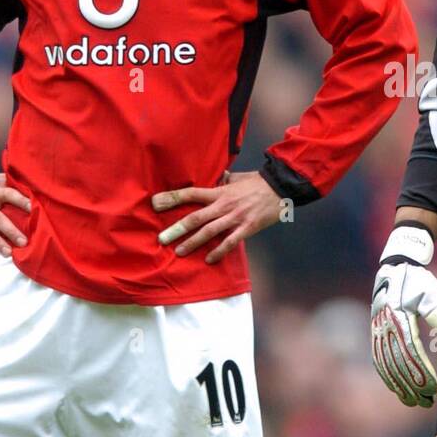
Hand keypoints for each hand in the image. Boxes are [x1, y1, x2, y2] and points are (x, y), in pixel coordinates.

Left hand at [153, 171, 282, 263]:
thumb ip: (224, 181)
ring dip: (193, 243)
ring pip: (209, 232)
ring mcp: (235, 218)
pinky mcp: (247, 228)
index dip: (172, 198)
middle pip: (195, 218)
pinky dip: (219, 252)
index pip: (191, 194)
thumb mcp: (237, 177)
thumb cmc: (258, 182)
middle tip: (162, 238)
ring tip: (179, 252)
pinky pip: (230, 242)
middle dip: (177, 229)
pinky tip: (209, 259)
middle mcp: (224, 205)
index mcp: (220, 192)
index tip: (156, 203)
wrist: (281, 188)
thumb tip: (216, 178)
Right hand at [370, 224, 436, 407]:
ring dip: (399, 386)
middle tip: (427, 403)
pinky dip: (387, 377)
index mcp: (398, 319)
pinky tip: (396, 389)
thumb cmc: (417, 281)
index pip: (410, 353)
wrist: (395, 268)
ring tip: (414, 402)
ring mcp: (377, 331)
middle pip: (397, 364)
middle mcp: (384, 328)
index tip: (434, 389)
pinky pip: (379, 360)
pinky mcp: (376, 333)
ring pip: (386, 365)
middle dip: (411, 387)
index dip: (420, 374)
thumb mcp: (431, 290)